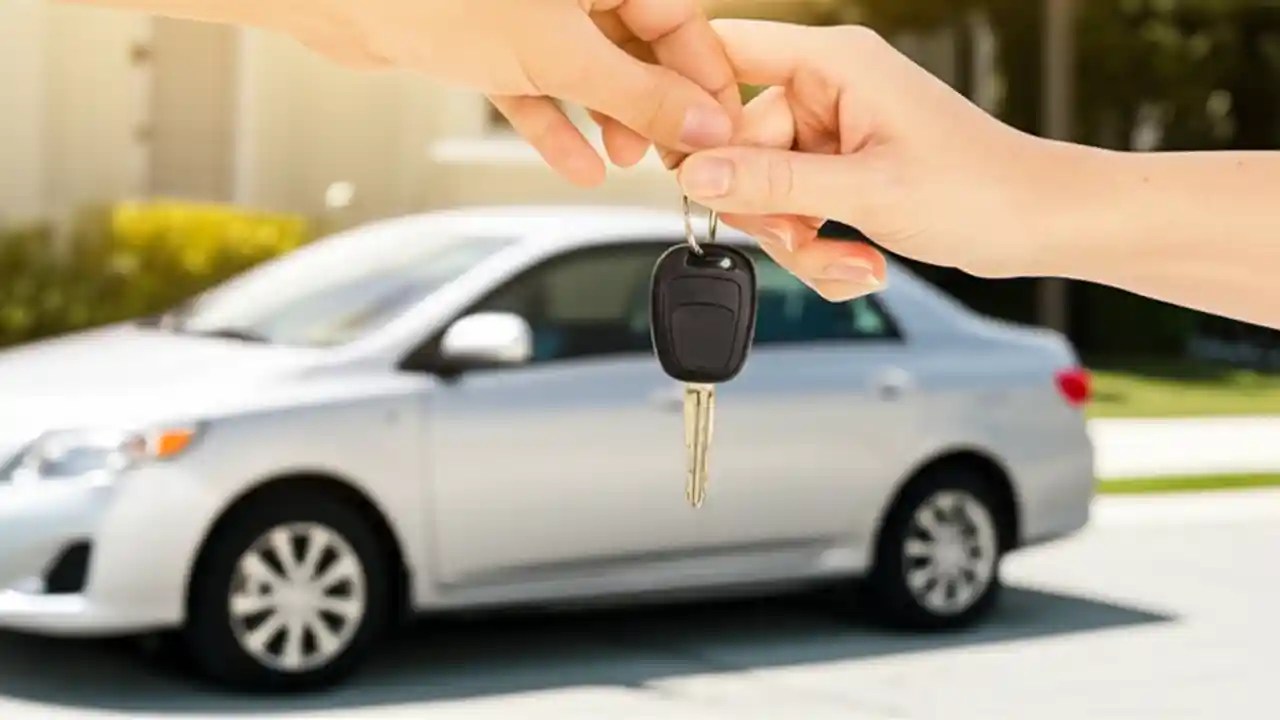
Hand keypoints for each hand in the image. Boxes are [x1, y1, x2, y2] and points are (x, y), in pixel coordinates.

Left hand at [303, 0, 741, 185]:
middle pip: (636, 45)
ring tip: (624, 160)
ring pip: (588, 69)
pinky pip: (538, 85)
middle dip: (654, 105)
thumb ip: (638, 92)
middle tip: (673, 156)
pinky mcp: (489, 39)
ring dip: (609, 118)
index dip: (702, 80)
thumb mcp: (561, 55)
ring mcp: (529, 10)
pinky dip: (556, 124)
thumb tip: (701, 121)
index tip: (719, 130)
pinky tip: (578, 163)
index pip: (681, 18)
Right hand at [677, 21, 1063, 300]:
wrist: (1039, 225)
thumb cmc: (982, 190)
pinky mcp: (842, 170)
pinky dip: (816, 247)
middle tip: (802, 237)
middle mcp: (829, 89)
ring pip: (765, 188)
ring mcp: (834, 132)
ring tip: (848, 260)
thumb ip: (774, 181)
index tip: (688, 162)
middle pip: (739, 144)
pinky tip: (857, 262)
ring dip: (796, 239)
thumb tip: (697, 174)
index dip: (693, 104)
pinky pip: (795, 209)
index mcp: (835, 62)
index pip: (727, 51)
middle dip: (765, 207)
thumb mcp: (866, 191)